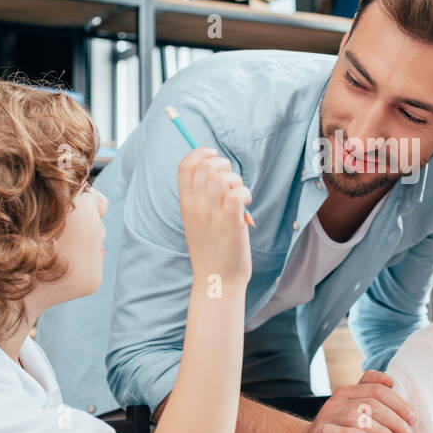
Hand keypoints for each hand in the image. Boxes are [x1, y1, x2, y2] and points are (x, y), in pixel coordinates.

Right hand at [178, 147, 251, 285]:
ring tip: (241, 195)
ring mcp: (212, 216)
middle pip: (207, 167)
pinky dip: (245, 192)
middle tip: (232, 182)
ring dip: (237, 180)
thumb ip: (202, 197)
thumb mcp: (197, 220)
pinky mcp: (231, 225)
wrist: (216, 279)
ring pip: (223, 178)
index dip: (200, 153)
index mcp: (185, 204)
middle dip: (224, 166)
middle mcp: (196, 208)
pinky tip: (247, 202)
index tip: (213, 154)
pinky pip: (237, 194)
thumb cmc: (211, 248)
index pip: (185, 166)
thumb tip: (219, 172)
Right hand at [296, 370, 417, 432]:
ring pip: (356, 416)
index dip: (398, 402)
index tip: (412, 418)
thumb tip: (406, 406)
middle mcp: (338, 399)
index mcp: (350, 391)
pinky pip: (333, 432)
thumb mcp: (356, 413)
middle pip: (371, 402)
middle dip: (394, 418)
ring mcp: (328, 416)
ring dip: (379, 430)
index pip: (377, 388)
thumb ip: (374, 404)